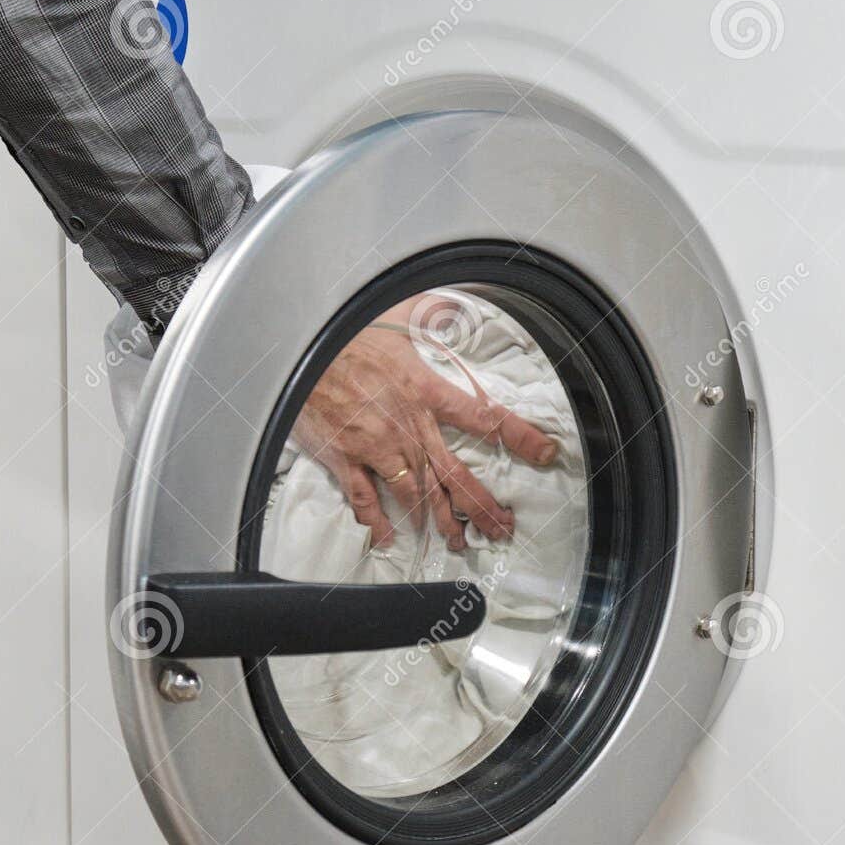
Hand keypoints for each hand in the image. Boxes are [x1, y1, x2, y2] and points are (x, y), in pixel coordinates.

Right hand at [291, 294, 556, 549]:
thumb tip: (451, 302)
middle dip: (482, 507)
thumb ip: (428, 311)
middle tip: (501, 529)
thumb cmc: (344, 335)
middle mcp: (409, 427)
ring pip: (417, 495)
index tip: (546, 453)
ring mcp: (378, 449)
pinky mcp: (347, 460)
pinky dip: (377, 522)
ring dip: (439, 522)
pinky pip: (366, 499)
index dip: (519, 437)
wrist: (298, 355)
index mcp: (426, 392)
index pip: (484, 417)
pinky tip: (388, 539)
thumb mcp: (395, 315)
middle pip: (455, 476)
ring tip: (457, 543)